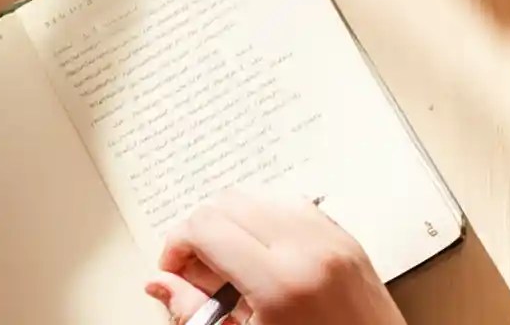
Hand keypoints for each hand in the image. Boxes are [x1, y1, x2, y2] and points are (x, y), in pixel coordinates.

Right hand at [146, 192, 407, 324]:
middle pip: (228, 202)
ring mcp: (333, 239)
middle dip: (202, 231)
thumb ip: (194, 313)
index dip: (177, 244)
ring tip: (230, 267)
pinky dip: (266, 222)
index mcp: (281, 282)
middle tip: (197, 271)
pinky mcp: (347, 239)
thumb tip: (162, 284)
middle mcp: (309, 249)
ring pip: (259, 196)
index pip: (207, 226)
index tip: (174, 268)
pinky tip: (261, 257)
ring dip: (234, 223)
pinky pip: (292, 206)